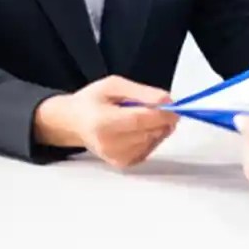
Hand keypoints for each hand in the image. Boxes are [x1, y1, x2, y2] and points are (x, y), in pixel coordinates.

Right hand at [33, 76, 178, 167]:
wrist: (73, 122)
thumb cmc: (92, 101)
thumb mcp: (114, 85)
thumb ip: (141, 92)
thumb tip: (167, 101)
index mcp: (103, 122)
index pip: (140, 120)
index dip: (162, 114)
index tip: (175, 107)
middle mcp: (108, 144)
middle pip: (149, 132)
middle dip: (163, 120)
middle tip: (161, 108)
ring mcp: (115, 157)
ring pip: (152, 141)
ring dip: (157, 128)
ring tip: (142, 116)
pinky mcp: (122, 163)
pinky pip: (149, 149)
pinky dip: (151, 137)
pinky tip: (139, 129)